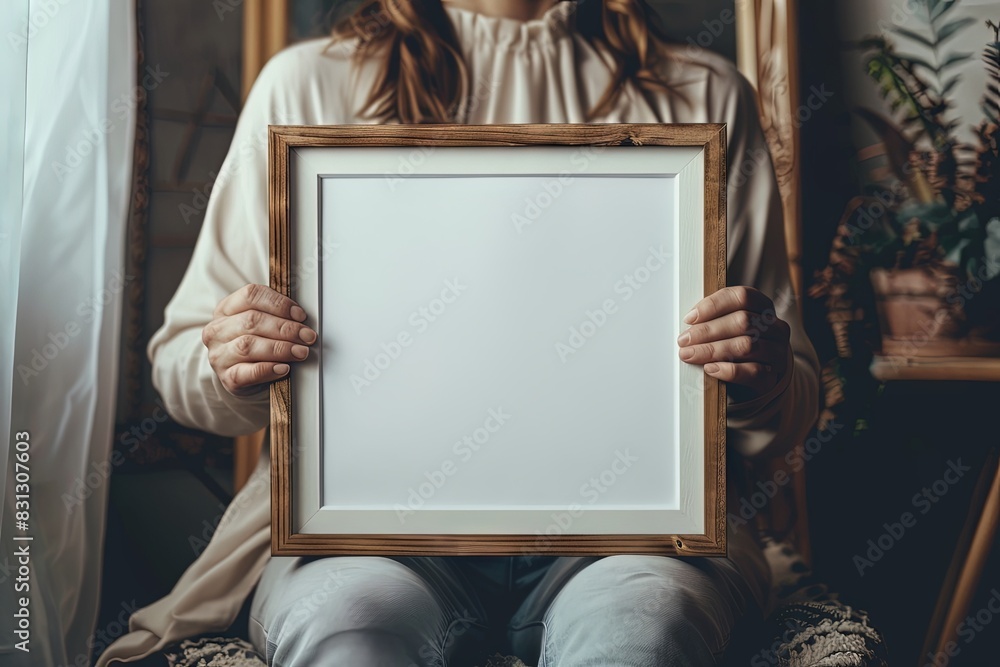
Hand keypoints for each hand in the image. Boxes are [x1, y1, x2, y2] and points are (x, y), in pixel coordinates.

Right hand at [202, 284, 316, 395]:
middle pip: (252, 321)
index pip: (250, 296)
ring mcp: (219, 355)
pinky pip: (248, 373)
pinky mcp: (227, 377)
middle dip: (285, 328)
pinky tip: (283, 368)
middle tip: (307, 336)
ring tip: (300, 352)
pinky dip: (269, 369)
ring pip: (248, 346)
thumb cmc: (254, 344)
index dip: (278, 304)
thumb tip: (301, 318)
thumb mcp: (260, 324)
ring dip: (280, 348)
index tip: (300, 314)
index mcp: (226, 309)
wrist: (240, 375)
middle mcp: (218, 330)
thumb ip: (276, 315)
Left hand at [677, 286, 790, 401]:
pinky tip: (710, 369)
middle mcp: (775, 327)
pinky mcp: (773, 376)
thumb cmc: (737, 342)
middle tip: (683, 340)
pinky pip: (753, 372)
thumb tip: (689, 322)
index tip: (690, 318)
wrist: (758, 373)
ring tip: (690, 354)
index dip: (714, 305)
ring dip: (712, 350)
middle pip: (742, 321)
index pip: (742, 296)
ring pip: (746, 346)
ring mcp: (777, 352)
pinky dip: (728, 370)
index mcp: (763, 306)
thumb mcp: (728, 325)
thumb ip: (714, 318)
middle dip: (708, 331)